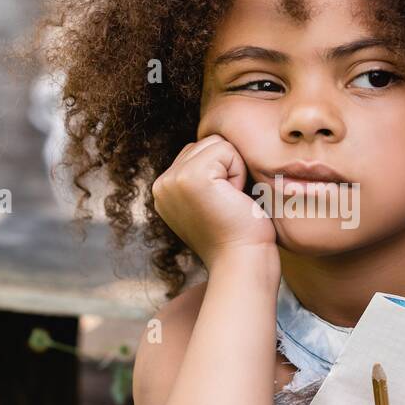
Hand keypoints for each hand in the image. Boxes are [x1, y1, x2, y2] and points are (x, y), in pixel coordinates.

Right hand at [150, 132, 275, 268]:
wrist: (242, 261)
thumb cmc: (237, 235)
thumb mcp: (208, 203)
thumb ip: (201, 177)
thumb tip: (215, 145)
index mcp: (164, 190)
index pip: (197, 152)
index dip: (221, 173)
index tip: (221, 206)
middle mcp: (161, 184)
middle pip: (206, 143)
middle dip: (227, 169)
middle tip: (227, 204)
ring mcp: (173, 180)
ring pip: (216, 144)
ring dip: (234, 171)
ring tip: (229, 201)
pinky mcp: (191, 177)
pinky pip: (226, 150)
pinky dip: (239, 173)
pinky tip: (233, 199)